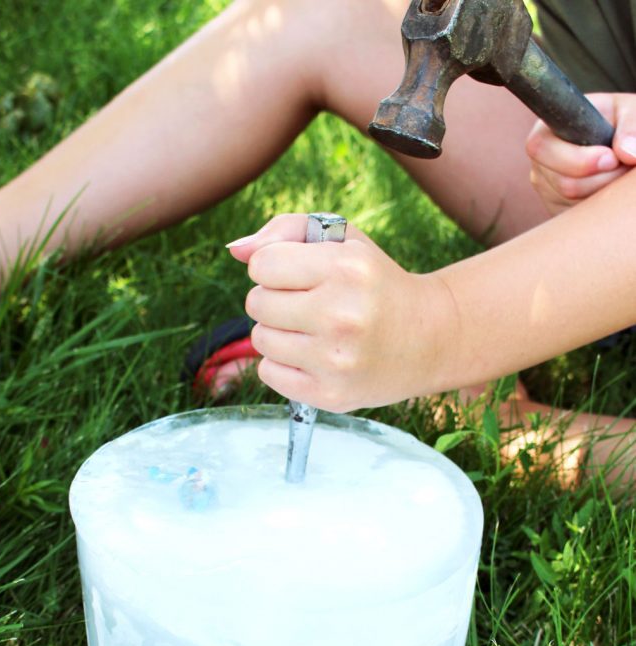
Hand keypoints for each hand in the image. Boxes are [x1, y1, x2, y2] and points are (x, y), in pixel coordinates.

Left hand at [226, 214, 449, 412]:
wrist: (429, 339)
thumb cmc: (375, 284)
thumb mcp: (344, 241)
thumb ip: (286, 231)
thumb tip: (236, 250)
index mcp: (346, 269)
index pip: (262, 265)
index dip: (273, 267)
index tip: (297, 275)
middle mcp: (341, 315)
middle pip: (257, 303)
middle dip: (273, 300)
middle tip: (306, 305)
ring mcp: (336, 360)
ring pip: (260, 339)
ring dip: (276, 332)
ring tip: (310, 331)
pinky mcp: (331, 395)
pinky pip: (269, 374)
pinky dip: (281, 365)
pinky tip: (310, 356)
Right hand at [526, 93, 635, 216]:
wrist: (618, 142)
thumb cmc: (620, 121)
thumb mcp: (629, 112)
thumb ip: (631, 126)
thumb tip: (627, 153)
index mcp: (546, 132)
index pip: (541, 148)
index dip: (578, 159)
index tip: (611, 158)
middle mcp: (540, 163)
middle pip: (564, 183)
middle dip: (600, 178)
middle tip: (621, 165)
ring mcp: (546, 189)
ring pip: (573, 202)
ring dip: (603, 190)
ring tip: (616, 172)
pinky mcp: (557, 209)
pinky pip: (577, 216)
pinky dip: (598, 204)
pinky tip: (607, 185)